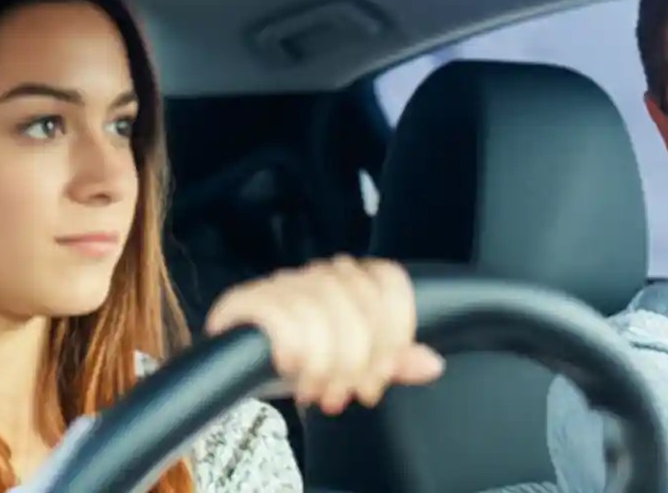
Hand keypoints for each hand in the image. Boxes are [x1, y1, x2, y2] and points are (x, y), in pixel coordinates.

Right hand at [205, 254, 443, 414]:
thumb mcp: (352, 367)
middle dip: (361, 362)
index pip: (390, 281)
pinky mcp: (245, 299)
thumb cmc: (301, 364)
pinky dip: (293, 352)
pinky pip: (281, 318)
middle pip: (360, 306)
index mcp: (352, 279)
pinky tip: (293, 373)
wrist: (235, 370)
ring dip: (326, 365)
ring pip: (323, 313)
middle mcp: (320, 274)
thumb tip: (431, 364)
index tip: (382, 372)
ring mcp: (283, 284)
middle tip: (352, 394)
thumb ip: (392, 363)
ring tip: (322, 392)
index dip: (394, 331)